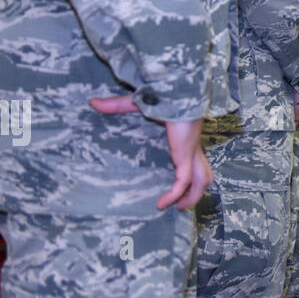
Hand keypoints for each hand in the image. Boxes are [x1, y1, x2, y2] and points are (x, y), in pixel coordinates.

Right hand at [88, 96, 212, 209]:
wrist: (176, 90)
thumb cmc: (161, 94)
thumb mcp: (136, 104)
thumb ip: (117, 106)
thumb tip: (93, 102)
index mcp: (186, 138)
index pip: (196, 158)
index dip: (192, 171)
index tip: (179, 185)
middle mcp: (192, 147)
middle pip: (205, 173)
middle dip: (197, 190)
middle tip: (182, 204)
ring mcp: (191, 152)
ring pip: (202, 179)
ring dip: (192, 196)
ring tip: (177, 207)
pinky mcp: (185, 155)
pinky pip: (183, 181)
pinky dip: (174, 194)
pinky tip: (162, 204)